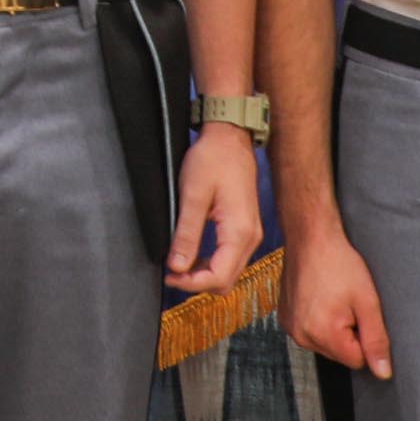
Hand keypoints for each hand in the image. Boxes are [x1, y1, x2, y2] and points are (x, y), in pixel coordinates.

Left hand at [167, 125, 262, 292]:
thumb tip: (177, 267)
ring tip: (178, 264)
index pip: (218, 277)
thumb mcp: (193, 195)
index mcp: (239, 232)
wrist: (230, 137)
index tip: (169, 277)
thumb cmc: (213, 159)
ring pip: (229, 271)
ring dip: (204, 274)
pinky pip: (230, 257)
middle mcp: (251, 237)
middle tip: (171, 273)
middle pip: (226, 280)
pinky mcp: (245, 228)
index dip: (191, 284)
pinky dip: (211, 263)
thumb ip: (186, 234)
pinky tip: (193, 254)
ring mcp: (250, 233)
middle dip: (197, 283)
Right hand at [278, 218, 390, 379]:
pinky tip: (319, 297)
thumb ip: (376, 340)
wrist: (310, 238)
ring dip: (332, 327)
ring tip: (333, 298)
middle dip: (348, 333)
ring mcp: (290, 327)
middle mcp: (302, 336)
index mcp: (324, 334)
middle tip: (347, 303)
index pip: (356, 360)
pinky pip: (309, 331)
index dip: (364, 337)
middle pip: (339, 354)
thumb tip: (383, 372)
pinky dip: (317, 320)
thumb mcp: (367, 301)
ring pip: (324, 343)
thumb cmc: (339, 264)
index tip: (359, 312)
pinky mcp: (285, 318)